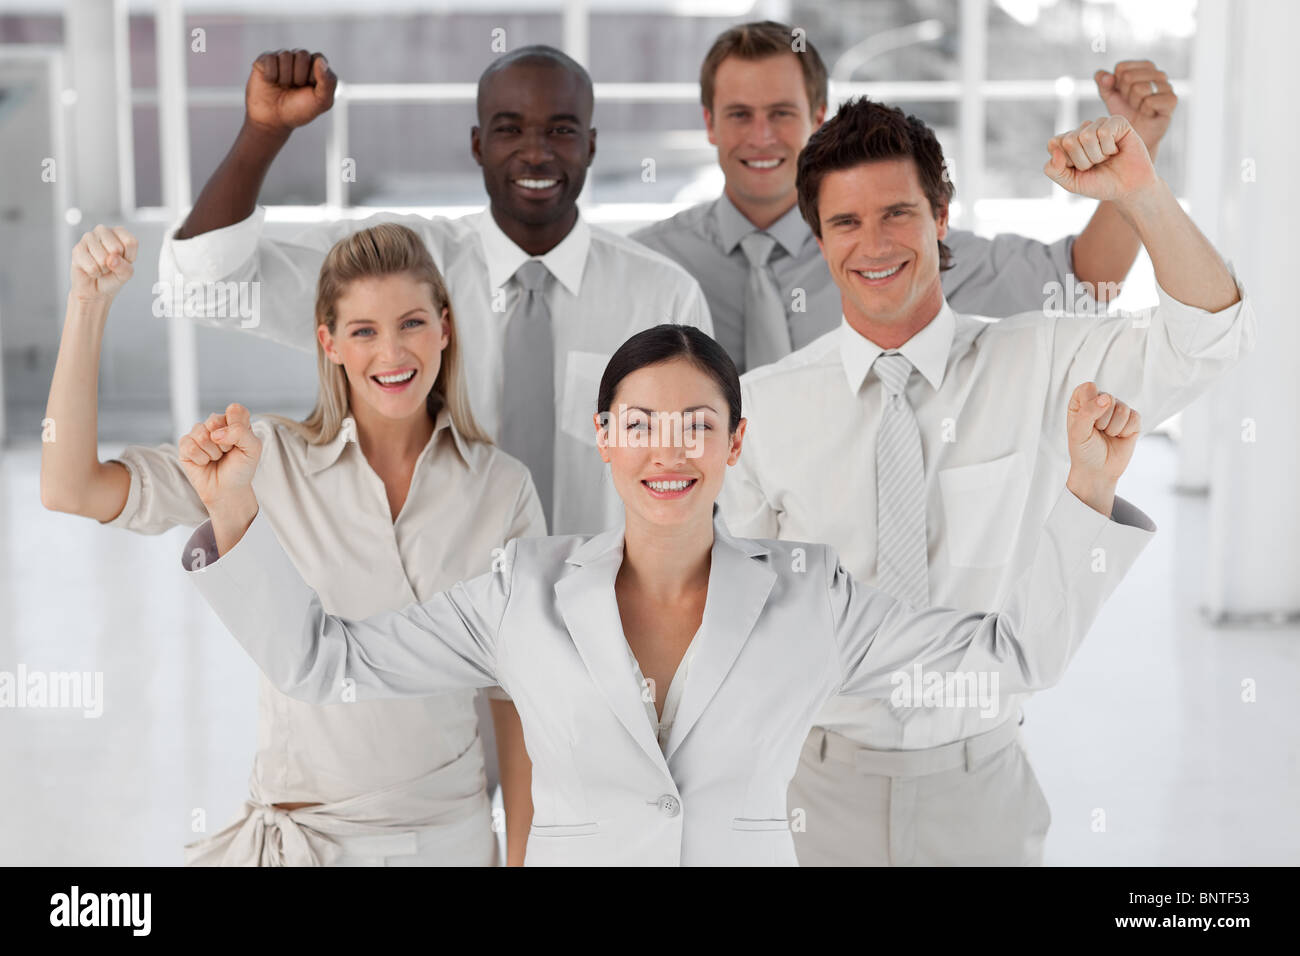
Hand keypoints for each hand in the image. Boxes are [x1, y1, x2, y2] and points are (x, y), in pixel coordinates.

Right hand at [69, 225, 137, 303]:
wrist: (95, 288)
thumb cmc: (113, 276)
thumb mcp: (126, 273)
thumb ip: (125, 266)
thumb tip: (111, 259)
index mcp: (119, 232)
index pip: (130, 242)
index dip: (129, 257)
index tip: (123, 260)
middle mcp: (103, 230)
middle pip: (116, 248)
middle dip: (115, 263)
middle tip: (109, 265)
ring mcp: (88, 238)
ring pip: (103, 258)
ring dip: (104, 269)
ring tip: (100, 267)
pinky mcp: (77, 249)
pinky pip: (92, 267)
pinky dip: (94, 273)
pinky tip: (91, 269)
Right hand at [179, 403, 262, 513]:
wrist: (228, 488)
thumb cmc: (241, 467)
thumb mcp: (253, 449)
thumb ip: (241, 432)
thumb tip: (215, 433)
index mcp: (234, 420)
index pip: (234, 410)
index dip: (238, 428)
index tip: (240, 443)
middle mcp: (215, 423)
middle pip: (214, 421)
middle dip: (225, 442)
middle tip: (227, 452)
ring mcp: (198, 433)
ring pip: (201, 435)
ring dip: (213, 453)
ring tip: (216, 458)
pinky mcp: (185, 444)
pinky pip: (190, 447)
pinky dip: (201, 459)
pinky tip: (205, 462)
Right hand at [245, 49, 335, 133]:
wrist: (273, 120)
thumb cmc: (299, 110)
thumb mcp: (321, 102)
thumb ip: (328, 82)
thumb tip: (320, 60)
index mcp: (315, 67)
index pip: (319, 58)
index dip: (314, 76)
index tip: (310, 89)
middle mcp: (299, 59)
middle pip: (303, 54)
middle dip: (299, 77)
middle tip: (295, 88)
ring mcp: (281, 58)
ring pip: (286, 56)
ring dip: (285, 78)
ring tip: (283, 87)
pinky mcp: (265, 60)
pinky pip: (270, 59)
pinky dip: (271, 75)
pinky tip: (271, 82)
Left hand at [1043, 115, 1157, 201]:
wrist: (1128, 189)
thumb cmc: (1100, 184)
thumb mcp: (1071, 183)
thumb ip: (1054, 170)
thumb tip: (1053, 146)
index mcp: (1066, 142)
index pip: (1054, 143)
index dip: (1066, 161)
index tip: (1078, 170)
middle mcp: (1081, 130)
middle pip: (1069, 140)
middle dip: (1083, 161)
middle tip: (1096, 165)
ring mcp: (1099, 124)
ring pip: (1086, 136)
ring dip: (1097, 155)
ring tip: (1106, 158)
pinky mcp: (1117, 121)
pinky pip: (1104, 132)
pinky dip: (1109, 148)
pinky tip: (1116, 150)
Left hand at [1065, 382, 1141, 514]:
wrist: (1098, 471)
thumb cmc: (1084, 451)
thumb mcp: (1078, 433)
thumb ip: (1088, 412)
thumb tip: (1107, 398)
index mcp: (1081, 402)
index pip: (1088, 388)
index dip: (1088, 404)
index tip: (1085, 421)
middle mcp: (1099, 402)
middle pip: (1107, 398)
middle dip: (1101, 420)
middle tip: (1096, 432)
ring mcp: (1117, 410)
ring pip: (1122, 408)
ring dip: (1113, 428)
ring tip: (1107, 435)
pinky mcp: (1132, 419)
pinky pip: (1134, 417)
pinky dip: (1125, 431)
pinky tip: (1118, 437)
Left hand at [1094, 60, 1176, 154]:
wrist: (1135, 136)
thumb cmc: (1124, 114)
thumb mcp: (1110, 97)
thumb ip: (1104, 83)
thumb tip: (1105, 77)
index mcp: (1144, 67)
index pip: (1121, 68)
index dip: (1116, 85)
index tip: (1123, 95)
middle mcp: (1158, 73)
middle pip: (1128, 77)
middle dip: (1124, 95)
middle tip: (1132, 104)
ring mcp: (1167, 86)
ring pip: (1140, 88)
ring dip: (1134, 104)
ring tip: (1140, 109)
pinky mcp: (1172, 100)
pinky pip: (1150, 102)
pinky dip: (1144, 111)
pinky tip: (1149, 114)